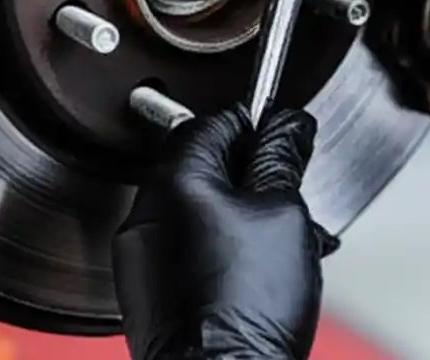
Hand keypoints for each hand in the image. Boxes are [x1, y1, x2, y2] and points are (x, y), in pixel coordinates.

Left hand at [113, 106, 336, 359]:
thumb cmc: (247, 308)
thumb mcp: (284, 214)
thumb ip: (281, 159)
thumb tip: (287, 126)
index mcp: (175, 181)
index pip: (215, 120)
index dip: (257, 125)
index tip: (284, 138)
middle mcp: (146, 212)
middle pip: (204, 166)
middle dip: (251, 177)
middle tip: (289, 199)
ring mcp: (140, 253)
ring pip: (197, 208)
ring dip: (238, 214)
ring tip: (280, 245)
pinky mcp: (144, 288)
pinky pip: (184, 247)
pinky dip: (219, 248)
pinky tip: (254, 272)